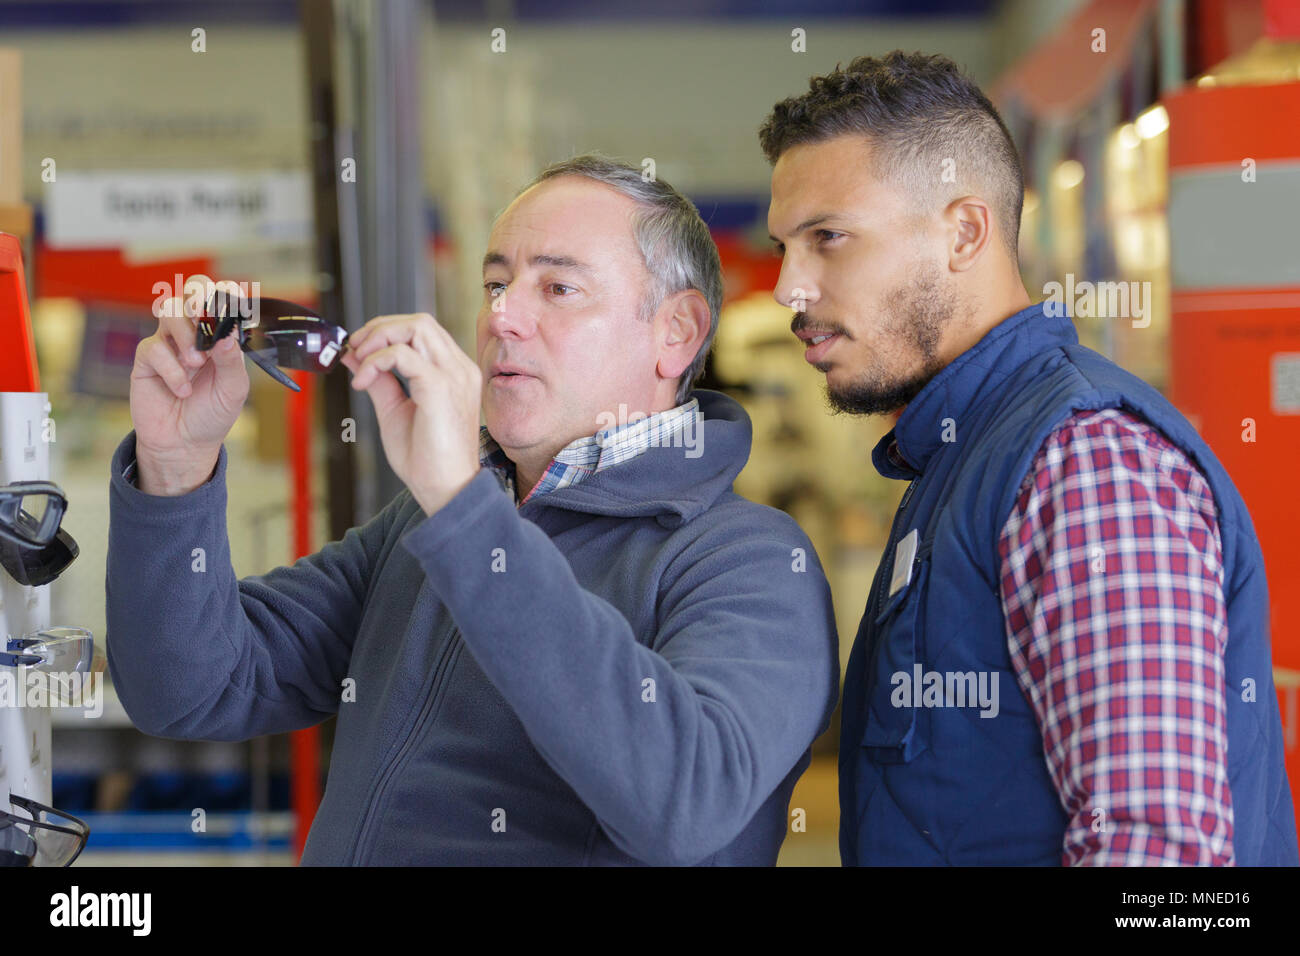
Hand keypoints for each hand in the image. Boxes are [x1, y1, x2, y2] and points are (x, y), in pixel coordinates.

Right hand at [129, 278, 248, 495]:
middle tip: (206, 316)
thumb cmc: (211, 415)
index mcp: (222, 337)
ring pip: (170, 309)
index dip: (226, 294)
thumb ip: (231, 361)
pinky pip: (155, 347)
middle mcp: (196, 334)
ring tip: (196, 363)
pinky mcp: (148, 358)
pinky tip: (181, 390)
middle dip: (199, 297)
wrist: (183, 444)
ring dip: (185, 334)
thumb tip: (229, 333)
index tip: (233, 302)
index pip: (222, 301)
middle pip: (192, 292)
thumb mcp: (232, 391)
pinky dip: (172, 369)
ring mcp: (170, 343)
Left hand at [342, 313, 481, 514]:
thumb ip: (379, 380)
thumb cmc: (427, 460)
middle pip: (419, 322)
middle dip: (380, 327)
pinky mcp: (439, 388)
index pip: (422, 332)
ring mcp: (453, 376)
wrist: (445, 490)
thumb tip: (353, 355)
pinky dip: (375, 361)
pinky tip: (362, 382)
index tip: (358, 351)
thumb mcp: (395, 410)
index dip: (386, 332)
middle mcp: (459, 369)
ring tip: (360, 362)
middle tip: (355, 349)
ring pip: (415, 328)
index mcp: (454, 373)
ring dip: (379, 337)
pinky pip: (402, 354)